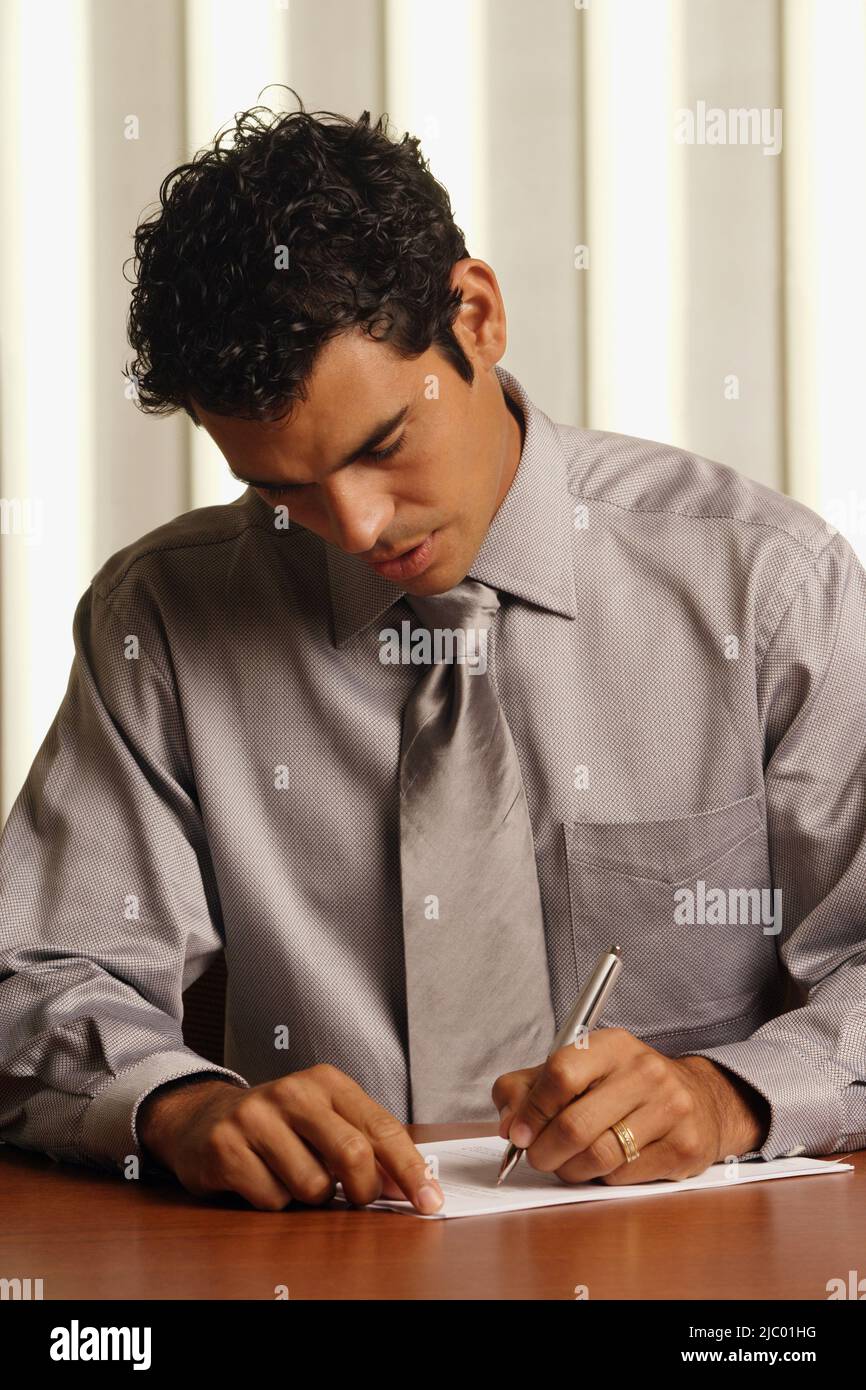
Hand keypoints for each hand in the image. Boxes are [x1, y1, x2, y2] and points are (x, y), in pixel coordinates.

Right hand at [136, 1064, 444, 1213]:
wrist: (203, 1119)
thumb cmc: (279, 1126)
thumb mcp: (326, 1121)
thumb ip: (367, 1146)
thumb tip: (409, 1185)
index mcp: (328, 1082)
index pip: (383, 1129)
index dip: (411, 1171)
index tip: (430, 1201)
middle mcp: (294, 1092)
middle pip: (353, 1156)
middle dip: (362, 1190)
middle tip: (354, 1198)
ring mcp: (257, 1117)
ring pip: (312, 1186)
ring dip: (310, 1197)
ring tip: (292, 1175)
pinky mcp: (227, 1147)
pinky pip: (272, 1200)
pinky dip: (274, 1202)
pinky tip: (261, 1178)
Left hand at [492, 1028, 769, 1183]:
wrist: (700, 1099)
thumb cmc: (624, 1086)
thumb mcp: (577, 1070)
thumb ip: (529, 1089)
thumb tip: (508, 1126)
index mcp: (612, 1045)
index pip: (561, 1073)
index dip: (532, 1110)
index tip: (518, 1132)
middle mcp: (645, 1072)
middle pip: (575, 1125)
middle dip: (544, 1151)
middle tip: (537, 1156)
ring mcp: (670, 1109)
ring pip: (597, 1156)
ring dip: (569, 1169)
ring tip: (567, 1162)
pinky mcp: (683, 1147)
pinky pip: (623, 1176)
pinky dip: (602, 1177)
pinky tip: (605, 1163)